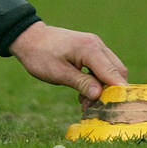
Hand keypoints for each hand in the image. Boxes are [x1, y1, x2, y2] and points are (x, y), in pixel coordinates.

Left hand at [8, 21, 127, 103]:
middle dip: (110, 92)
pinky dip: (97, 81)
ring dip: (102, 88)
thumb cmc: (39, 55)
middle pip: (117, 72)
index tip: (117, 110)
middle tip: (92, 106)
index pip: (114, 74)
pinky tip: (83, 92)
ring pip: (111, 71)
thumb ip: (81, 83)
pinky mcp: (91, 50)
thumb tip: (100, 95)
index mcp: (90, 49)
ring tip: (84, 101)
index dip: (118, 93)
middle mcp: (97, 45)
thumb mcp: (58, 73)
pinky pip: (102, 67)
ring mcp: (95, 46)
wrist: (28, 37)